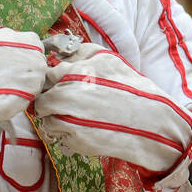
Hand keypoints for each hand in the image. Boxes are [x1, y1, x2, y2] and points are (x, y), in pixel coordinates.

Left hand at [34, 43, 191, 182]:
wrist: (149, 121)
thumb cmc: (129, 88)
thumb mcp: (108, 59)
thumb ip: (79, 53)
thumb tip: (57, 54)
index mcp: (73, 71)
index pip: (46, 76)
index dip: (53, 83)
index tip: (63, 87)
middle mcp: (66, 93)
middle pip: (42, 99)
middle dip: (53, 102)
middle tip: (72, 104)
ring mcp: (67, 118)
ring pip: (46, 119)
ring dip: (57, 119)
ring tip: (81, 117)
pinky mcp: (72, 139)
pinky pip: (56, 135)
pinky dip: (66, 134)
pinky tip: (86, 128)